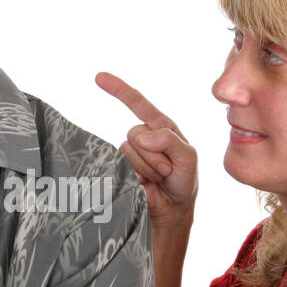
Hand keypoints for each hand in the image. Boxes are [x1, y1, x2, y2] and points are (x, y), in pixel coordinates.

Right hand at [95, 72, 197, 227]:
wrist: (173, 209)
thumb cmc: (184, 181)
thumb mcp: (188, 157)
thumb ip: (169, 141)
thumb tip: (140, 137)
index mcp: (162, 126)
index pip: (138, 103)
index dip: (119, 89)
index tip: (98, 77)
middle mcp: (145, 136)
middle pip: (135, 132)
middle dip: (154, 154)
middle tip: (167, 170)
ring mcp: (132, 153)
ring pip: (128, 150)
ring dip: (148, 167)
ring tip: (159, 177)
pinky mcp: (122, 168)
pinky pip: (122, 164)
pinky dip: (138, 175)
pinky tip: (147, 183)